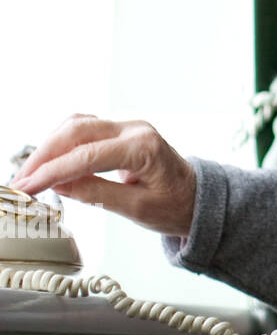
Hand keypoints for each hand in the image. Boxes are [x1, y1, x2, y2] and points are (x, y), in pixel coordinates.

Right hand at [10, 114, 196, 237]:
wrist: (196, 199)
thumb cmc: (175, 206)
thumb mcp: (136, 208)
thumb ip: (96, 193)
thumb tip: (60, 185)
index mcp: (144, 148)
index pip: (87, 155)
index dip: (52, 172)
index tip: (27, 187)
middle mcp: (136, 130)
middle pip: (77, 130)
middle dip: (44, 155)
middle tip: (22, 181)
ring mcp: (129, 128)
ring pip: (78, 125)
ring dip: (49, 147)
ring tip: (31, 174)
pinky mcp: (122, 133)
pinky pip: (85, 130)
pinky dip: (62, 144)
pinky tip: (49, 163)